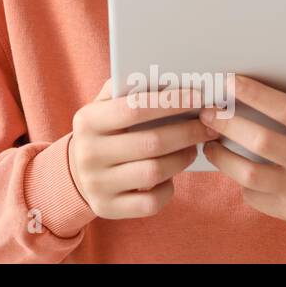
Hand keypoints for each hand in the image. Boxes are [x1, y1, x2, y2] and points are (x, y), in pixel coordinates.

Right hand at [67, 77, 217, 219]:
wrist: (76, 172)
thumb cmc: (103, 132)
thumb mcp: (104, 106)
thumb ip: (128, 89)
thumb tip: (167, 78)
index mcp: (87, 121)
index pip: (134, 107)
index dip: (171, 102)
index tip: (199, 97)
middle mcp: (88, 153)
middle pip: (151, 142)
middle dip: (188, 132)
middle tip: (209, 125)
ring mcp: (97, 184)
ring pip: (155, 172)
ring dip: (182, 158)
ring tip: (193, 147)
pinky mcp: (108, 208)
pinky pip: (151, 202)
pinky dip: (168, 188)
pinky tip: (171, 175)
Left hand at [200, 73, 285, 223]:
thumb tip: (265, 70)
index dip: (254, 94)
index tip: (226, 81)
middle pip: (261, 142)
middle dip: (227, 124)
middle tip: (206, 112)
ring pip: (250, 175)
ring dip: (221, 156)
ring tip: (208, 142)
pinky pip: (253, 195)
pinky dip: (237, 179)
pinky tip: (233, 165)